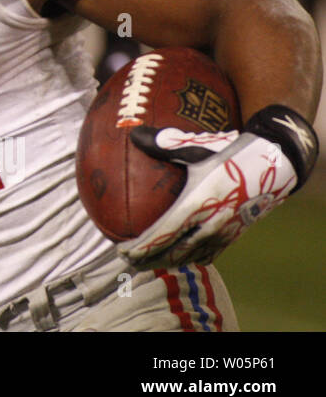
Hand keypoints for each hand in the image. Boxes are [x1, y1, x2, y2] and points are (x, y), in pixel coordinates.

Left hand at [122, 105, 317, 267]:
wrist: (274, 163)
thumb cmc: (231, 152)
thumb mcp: (197, 147)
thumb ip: (163, 143)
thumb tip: (132, 134)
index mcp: (197, 204)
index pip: (162, 234)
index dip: (141, 247)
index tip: (122, 251)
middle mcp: (210, 224)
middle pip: (173, 253)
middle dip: (148, 260)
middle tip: (126, 261)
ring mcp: (224, 232)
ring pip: (190, 257)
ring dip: (167, 262)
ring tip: (146, 262)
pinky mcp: (234, 234)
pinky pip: (208, 254)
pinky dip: (189, 258)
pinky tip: (178, 256)